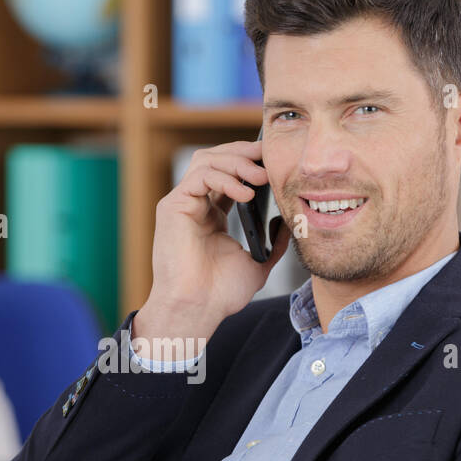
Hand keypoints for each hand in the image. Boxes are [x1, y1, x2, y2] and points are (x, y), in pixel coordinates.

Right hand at [137, 139, 291, 352]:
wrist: (198, 308)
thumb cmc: (220, 293)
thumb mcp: (258, 262)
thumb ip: (273, 242)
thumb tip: (289, 221)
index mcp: (212, 215)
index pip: (230, 175)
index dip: (251, 163)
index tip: (276, 162)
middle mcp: (195, 205)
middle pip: (216, 158)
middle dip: (244, 153)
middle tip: (269, 156)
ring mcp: (182, 204)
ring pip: (207, 160)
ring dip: (237, 162)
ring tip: (261, 176)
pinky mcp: (172, 206)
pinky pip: (200, 176)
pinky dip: (225, 178)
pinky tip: (245, 193)